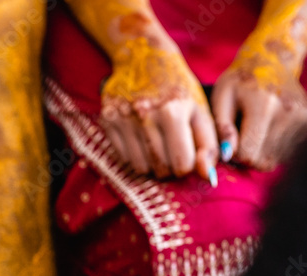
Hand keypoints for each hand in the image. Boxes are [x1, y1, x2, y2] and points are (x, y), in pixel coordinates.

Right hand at [101, 36, 217, 181]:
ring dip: (153, 164)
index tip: (189, 151)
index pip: (183, 165)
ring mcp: (124, 121)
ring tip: (158, 144)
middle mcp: (146, 117)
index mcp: (174, 112)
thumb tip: (208, 178)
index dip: (189, 163)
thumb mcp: (199, 110)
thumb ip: (208, 144)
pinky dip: (136, 156)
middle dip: (171, 164)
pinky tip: (141, 140)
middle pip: (162, 169)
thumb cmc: (177, 86)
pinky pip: (124, 159)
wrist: (142, 56)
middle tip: (173, 146)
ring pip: (142, 169)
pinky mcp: (108, 123)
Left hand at [212, 43, 306, 169]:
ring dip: (259, 152)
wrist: (273, 61)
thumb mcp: (221, 98)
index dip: (233, 154)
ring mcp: (302, 118)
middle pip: (261, 160)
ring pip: (273, 161)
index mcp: (264, 106)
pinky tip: (267, 131)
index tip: (230, 140)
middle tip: (242, 134)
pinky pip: (285, 155)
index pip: (247, 154)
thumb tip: (227, 155)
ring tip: (255, 129)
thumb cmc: (240, 81)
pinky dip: (272, 149)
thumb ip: (222, 128)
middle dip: (246, 155)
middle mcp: (288, 113)